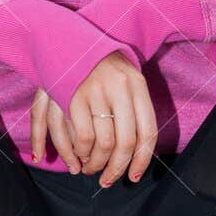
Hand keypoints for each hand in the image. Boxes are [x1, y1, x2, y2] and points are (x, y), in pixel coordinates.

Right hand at [31, 51, 157, 184]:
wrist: (71, 36)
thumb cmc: (103, 65)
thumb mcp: (128, 79)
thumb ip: (135, 111)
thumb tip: (138, 154)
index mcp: (137, 84)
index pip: (147, 133)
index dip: (141, 161)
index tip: (133, 178)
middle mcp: (118, 87)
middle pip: (122, 143)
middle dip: (114, 168)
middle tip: (106, 179)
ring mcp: (93, 91)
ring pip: (99, 143)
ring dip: (93, 163)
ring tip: (88, 168)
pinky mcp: (68, 95)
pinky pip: (77, 136)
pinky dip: (75, 153)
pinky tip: (74, 159)